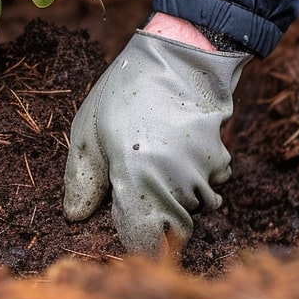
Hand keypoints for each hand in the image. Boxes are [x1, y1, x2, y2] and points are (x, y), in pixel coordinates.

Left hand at [63, 28, 249, 258]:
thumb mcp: (88, 131)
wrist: (181, 55)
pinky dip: (194, 176)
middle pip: (172, 228)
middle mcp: (176, 184)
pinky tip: (177, 148)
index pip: (146, 243)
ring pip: (192, 207)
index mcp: (137, 179)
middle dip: (154, 214)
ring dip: (175, 194)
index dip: (136, 242)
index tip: (125, 228)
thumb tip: (76, 218)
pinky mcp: (222, 161)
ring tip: (155, 156)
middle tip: (134, 181)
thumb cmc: (127, 92)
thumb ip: (82, 180)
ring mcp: (203, 174)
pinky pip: (209, 185)